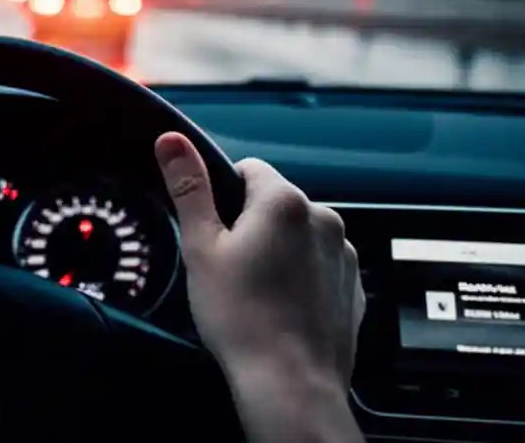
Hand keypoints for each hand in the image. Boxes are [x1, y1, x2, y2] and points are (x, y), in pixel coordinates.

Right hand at [155, 133, 363, 442]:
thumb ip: (189, 187)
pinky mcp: (353, 287)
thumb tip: (172, 140)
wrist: (290, 383)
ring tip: (255, 293)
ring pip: (298, 236)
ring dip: (278, 252)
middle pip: (274, 204)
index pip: (248, 170)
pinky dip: (300, 279)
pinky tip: (280, 308)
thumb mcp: (200, 247)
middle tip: (229, 268)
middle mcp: (324, 219)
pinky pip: (319, 267)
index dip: (223, 198)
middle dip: (251, 226)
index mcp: (284, 201)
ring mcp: (345, 254)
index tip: (214, 233)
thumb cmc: (241, 318)